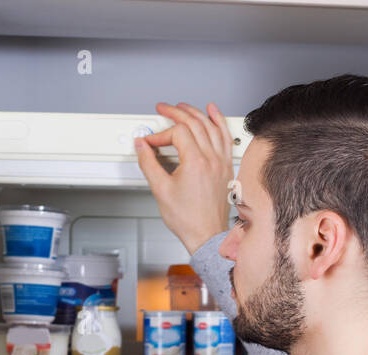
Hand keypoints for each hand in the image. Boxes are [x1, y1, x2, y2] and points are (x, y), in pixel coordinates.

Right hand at [135, 101, 234, 254]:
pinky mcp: (225, 167)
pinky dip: (219, 122)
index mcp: (196, 163)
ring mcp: (221, 162)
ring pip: (211, 126)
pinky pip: (225, 138)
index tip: (150, 143)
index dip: (160, 134)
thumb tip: (141, 146)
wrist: (206, 235)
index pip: (177, 133)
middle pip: (194, 123)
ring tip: (183, 107)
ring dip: (196, 113)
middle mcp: (211, 159)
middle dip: (176, 113)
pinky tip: (213, 113)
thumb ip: (148, 164)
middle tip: (163, 109)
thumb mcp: (160, 190)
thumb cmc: (188, 219)